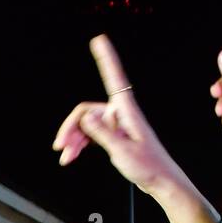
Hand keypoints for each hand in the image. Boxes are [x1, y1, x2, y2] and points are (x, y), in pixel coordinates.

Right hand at [52, 36, 181, 194]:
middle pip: (87, 111)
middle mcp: (121, 114)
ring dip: (74, 139)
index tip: (99, 40)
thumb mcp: (123, 151)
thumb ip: (102, 133)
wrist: (162, 183)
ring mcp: (117, 125)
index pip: (114, 78)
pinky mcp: (116, 136)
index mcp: (127, 112)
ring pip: (86, 125)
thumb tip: (86, 116)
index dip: (106, 58)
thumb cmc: (148, 168)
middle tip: (59, 147)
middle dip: (71, 127)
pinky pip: (92, 134)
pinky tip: (71, 157)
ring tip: (65, 157)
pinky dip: (80, 144)